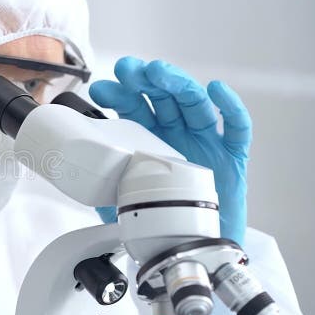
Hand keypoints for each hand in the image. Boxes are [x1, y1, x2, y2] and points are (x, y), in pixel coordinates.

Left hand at [88, 57, 251, 244]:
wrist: (194, 244)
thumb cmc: (161, 217)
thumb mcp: (123, 200)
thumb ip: (104, 187)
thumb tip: (78, 179)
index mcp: (149, 136)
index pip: (133, 107)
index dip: (118, 95)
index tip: (100, 89)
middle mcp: (176, 131)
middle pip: (161, 96)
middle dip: (143, 80)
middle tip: (127, 70)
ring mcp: (204, 139)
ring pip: (193, 102)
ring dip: (176, 83)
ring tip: (158, 72)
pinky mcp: (232, 154)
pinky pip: (236, 126)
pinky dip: (229, 106)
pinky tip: (216, 90)